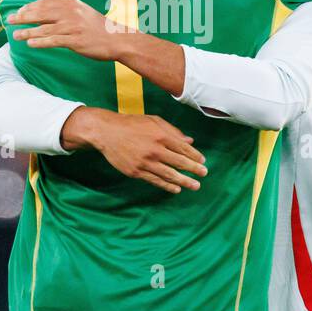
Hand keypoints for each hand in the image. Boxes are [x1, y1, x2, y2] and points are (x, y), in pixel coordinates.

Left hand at [8, 0, 119, 59]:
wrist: (118, 40)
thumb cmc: (99, 29)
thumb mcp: (83, 13)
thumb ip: (66, 11)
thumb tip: (47, 13)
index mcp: (72, 4)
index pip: (45, 3)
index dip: (29, 7)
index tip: (19, 12)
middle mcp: (71, 13)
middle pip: (41, 13)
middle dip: (23, 17)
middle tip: (9, 20)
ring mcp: (73, 27)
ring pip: (44, 28)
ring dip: (27, 31)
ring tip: (15, 35)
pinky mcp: (76, 40)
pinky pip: (53, 41)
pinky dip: (40, 42)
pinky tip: (30, 44)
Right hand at [62, 108, 206, 193]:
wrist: (107, 132)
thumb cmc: (132, 124)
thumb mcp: (153, 121)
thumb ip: (172, 131)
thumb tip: (190, 141)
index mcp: (161, 135)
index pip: (183, 148)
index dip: (195, 156)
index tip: (203, 161)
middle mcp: (155, 150)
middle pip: (179, 162)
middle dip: (194, 169)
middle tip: (204, 174)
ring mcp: (145, 162)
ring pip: (169, 174)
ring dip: (184, 181)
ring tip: (195, 186)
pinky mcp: (136, 171)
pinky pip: (155, 181)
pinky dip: (167, 186)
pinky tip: (176, 189)